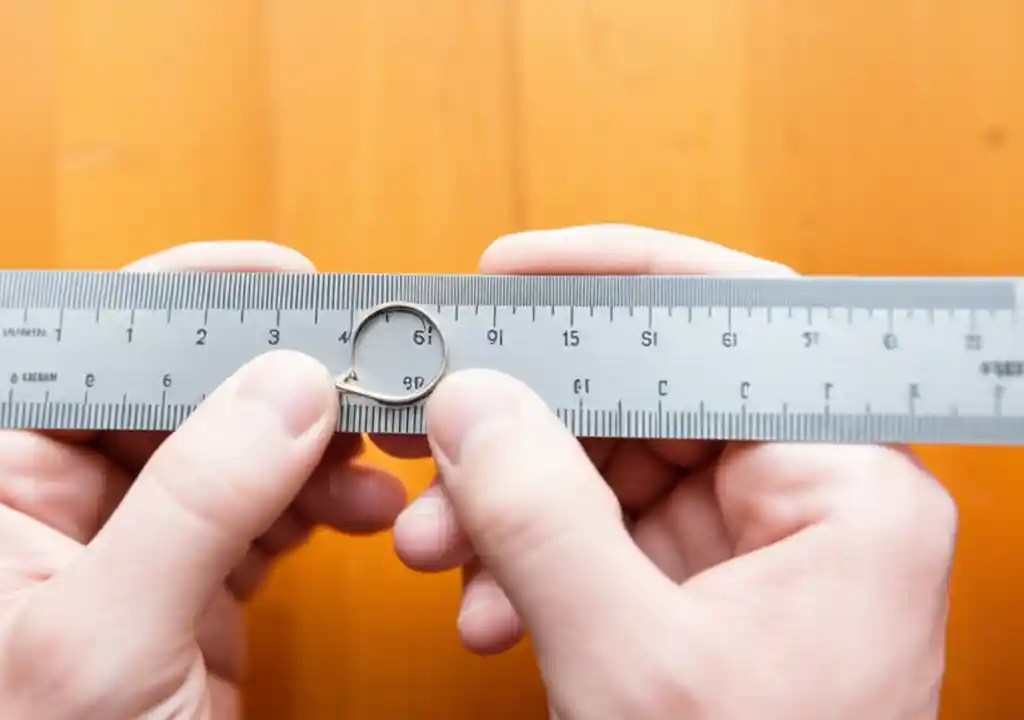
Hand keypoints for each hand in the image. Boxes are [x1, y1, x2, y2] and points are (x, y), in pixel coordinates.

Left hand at [0, 242, 406, 718]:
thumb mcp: (102, 641)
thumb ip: (194, 502)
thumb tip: (288, 380)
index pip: (83, 344)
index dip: (181, 297)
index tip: (285, 279)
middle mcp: (51, 501)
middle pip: (172, 386)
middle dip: (272, 375)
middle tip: (362, 366)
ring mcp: (126, 546)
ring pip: (230, 444)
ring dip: (311, 441)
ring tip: (380, 453)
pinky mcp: (185, 591)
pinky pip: (261, 510)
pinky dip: (319, 500)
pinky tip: (367, 506)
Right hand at [391, 225, 955, 718]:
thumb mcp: (627, 662)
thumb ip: (541, 515)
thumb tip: (473, 400)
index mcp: (850, 493)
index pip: (740, 321)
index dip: (620, 276)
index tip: (513, 271)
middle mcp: (815, 504)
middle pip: (657, 397)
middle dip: (532, 425)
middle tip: (440, 437)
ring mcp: (760, 552)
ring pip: (616, 467)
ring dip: (516, 503)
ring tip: (443, 550)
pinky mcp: (710, 597)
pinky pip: (608, 535)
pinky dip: (537, 560)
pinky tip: (490, 606)